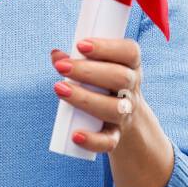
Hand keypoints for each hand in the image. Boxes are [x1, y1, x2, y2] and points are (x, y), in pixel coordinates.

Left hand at [50, 38, 143, 153]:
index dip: (107, 47)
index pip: (129, 52)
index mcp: (131, 66)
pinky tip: (75, 135)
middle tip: (61, 67)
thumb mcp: (100, 70)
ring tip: (59, 89)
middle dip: (88, 71)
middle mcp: (132, 89)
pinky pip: (109, 141)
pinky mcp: (116, 136)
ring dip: (85, 99)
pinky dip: (92, 140)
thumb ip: (78, 60)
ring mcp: (126, 114)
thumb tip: (56, 55)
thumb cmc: (106, 86)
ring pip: (114, 108)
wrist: (127, 123)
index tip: (80, 45)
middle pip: (120, 77)